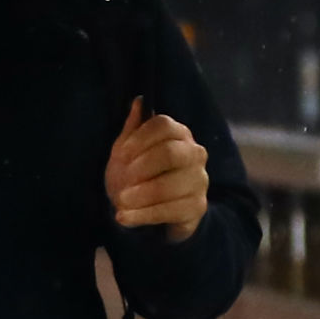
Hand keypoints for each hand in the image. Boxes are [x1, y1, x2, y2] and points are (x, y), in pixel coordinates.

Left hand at [106, 97, 210, 241]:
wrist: (153, 210)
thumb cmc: (139, 175)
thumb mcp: (128, 152)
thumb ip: (133, 129)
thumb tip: (137, 101)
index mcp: (178, 134)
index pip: (163, 125)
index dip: (138, 139)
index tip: (120, 156)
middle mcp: (194, 153)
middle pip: (169, 153)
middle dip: (140, 168)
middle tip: (122, 181)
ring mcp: (199, 180)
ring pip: (170, 185)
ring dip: (140, 195)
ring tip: (120, 202)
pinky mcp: (197, 206)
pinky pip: (170, 210)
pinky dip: (142, 215)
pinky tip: (123, 217)